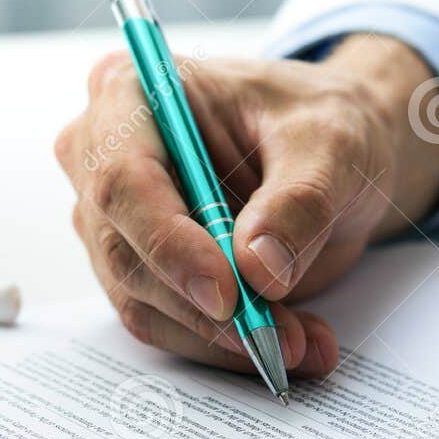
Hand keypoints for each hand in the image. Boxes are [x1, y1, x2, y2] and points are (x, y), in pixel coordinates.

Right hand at [55, 34, 438, 377]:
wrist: (334, 154)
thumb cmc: (321, 123)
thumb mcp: (331, 144)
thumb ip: (299, 200)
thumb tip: (258, 269)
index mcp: (131, 94)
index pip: (123, 179)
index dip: (168, 243)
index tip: (227, 293)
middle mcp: (104, 157)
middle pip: (125, 252)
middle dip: (204, 307)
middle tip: (279, 337)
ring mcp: (117, 220)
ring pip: (144, 300)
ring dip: (221, 337)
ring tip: (302, 343)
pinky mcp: (143, 270)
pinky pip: (169, 323)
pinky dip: (226, 344)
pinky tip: (290, 342)